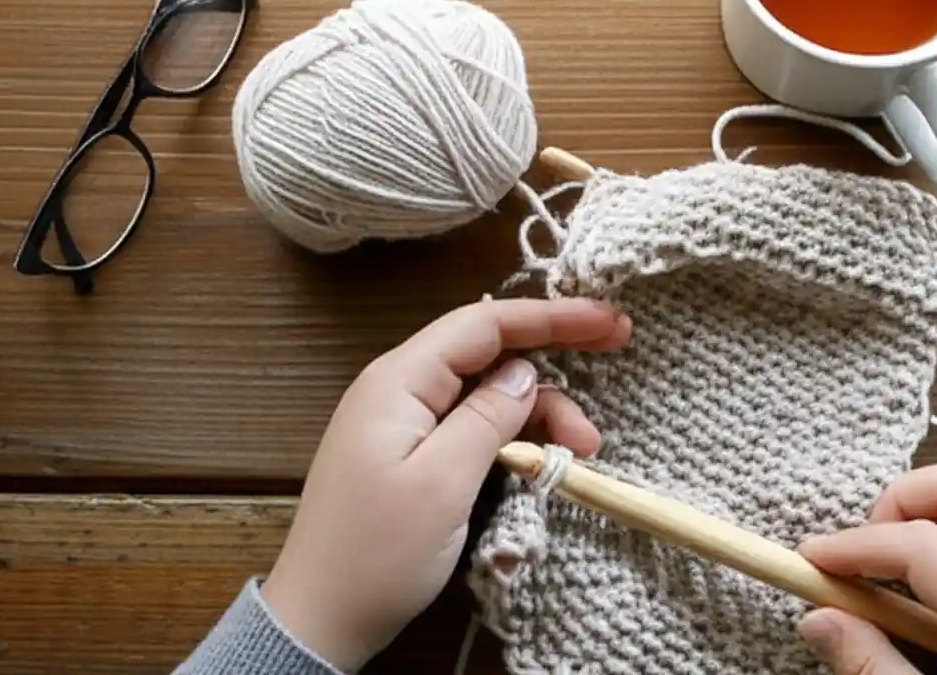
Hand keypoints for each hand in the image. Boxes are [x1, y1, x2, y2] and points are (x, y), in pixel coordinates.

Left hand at [260, 298, 631, 671]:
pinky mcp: (411, 456)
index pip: (484, 324)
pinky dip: (514, 437)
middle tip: (617, 346)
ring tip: (585, 447)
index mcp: (399, 381)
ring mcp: (404, 424)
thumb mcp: (443, 483)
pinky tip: (546, 458)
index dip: (550, 315)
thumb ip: (487, 417)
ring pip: (486, 394)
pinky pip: (472, 427)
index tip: (607, 318)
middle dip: (554, 353)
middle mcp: (400, 390)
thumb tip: (523, 372)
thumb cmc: (376, 553)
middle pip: (488, 352)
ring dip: (540, 411)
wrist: (319, 620)